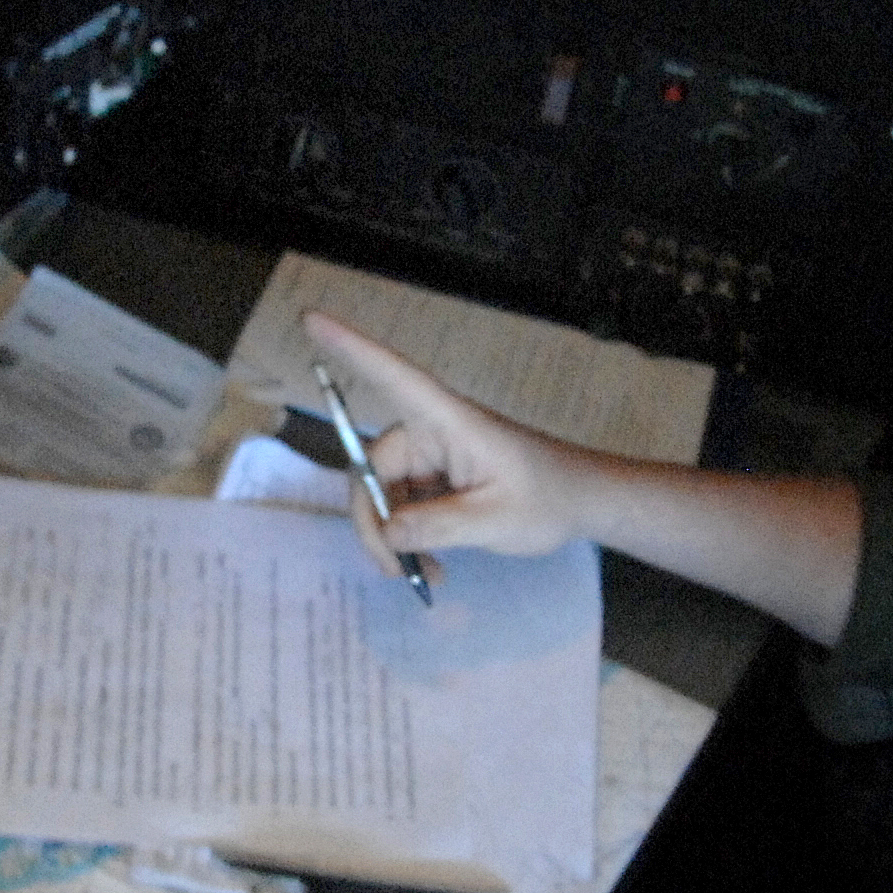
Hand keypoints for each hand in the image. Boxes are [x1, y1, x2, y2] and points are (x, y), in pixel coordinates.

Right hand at [302, 314, 594, 572]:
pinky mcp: (436, 478)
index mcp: (448, 421)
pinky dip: (408, 536)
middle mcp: (431, 431)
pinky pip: (402, 506)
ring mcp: (432, 456)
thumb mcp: (496, 519)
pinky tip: (432, 564)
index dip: (351, 348)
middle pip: (372, 470)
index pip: (393, 376)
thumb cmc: (549, 498)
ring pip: (384, 495)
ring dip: (394, 537)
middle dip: (376, 522)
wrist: (582, 504)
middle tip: (397, 570)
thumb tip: (389, 531)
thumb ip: (441, 525)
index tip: (310, 318)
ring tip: (427, 573)